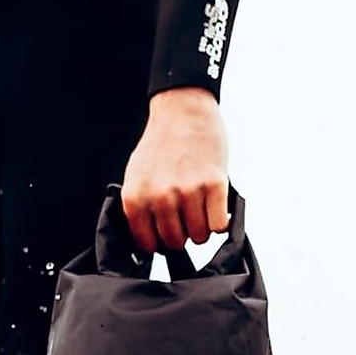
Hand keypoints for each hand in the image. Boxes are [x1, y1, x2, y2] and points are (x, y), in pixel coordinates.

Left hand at [121, 86, 229, 252]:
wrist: (183, 110)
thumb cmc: (161, 144)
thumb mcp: (136, 176)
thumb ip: (139, 208)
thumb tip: (146, 240)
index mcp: (135, 197)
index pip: (147, 244)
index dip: (159, 242)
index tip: (166, 233)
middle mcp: (160, 197)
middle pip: (175, 243)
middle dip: (182, 235)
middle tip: (186, 217)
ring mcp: (188, 192)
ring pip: (199, 237)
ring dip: (202, 228)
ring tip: (200, 208)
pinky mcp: (214, 185)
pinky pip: (218, 225)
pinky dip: (220, 221)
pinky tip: (215, 206)